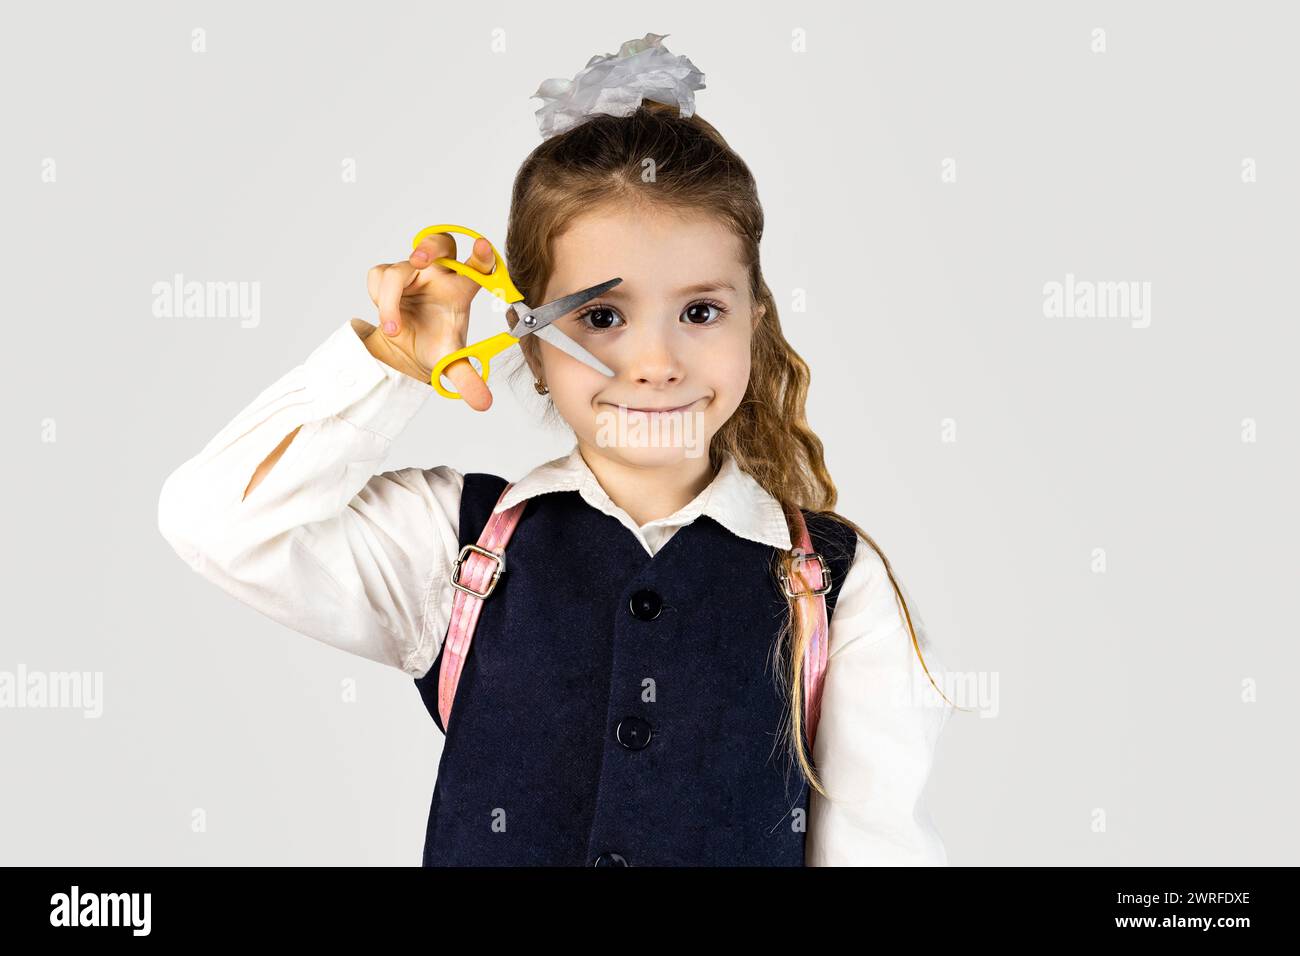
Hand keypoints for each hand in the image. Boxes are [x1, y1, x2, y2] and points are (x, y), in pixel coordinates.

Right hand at [365, 232, 496, 409]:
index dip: (483, 255)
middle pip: (440, 243)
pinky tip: (388, 319)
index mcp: (461, 290)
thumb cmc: (434, 345)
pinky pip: (379, 275)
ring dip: (391, 298)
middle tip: (419, 259)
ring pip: (400, 267)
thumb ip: (467, 380)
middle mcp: (439, 276)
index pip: (478, 266)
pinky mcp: (388, 275)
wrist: (405, 350)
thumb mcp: (451, 363)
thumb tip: (484, 404)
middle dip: (429, 246)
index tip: (483, 247)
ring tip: (395, 329)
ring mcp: (413, 273)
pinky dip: (379, 298)